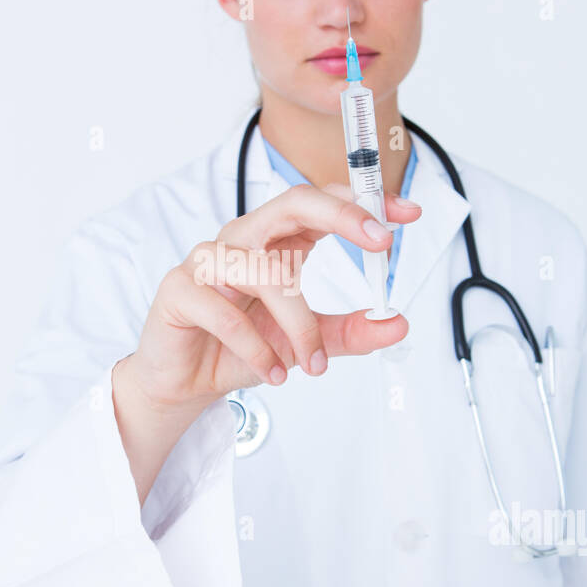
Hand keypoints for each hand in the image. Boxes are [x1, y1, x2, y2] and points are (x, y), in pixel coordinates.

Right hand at [120, 181, 421, 413]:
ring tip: (312, 365)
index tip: (406, 215)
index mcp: (276, 241)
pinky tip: (272, 371)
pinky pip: (225, 312)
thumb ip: (350, 333)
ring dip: (299, 323)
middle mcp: (244, 240)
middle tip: (379, 242)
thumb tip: (398, 324)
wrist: (186, 382)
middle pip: (291, 203)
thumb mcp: (306, 344)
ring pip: (265, 271)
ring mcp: (208, 260)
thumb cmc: (240, 348)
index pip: (322, 205)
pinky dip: (256, 347)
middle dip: (340, 216)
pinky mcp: (180, 291)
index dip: (363, 204)